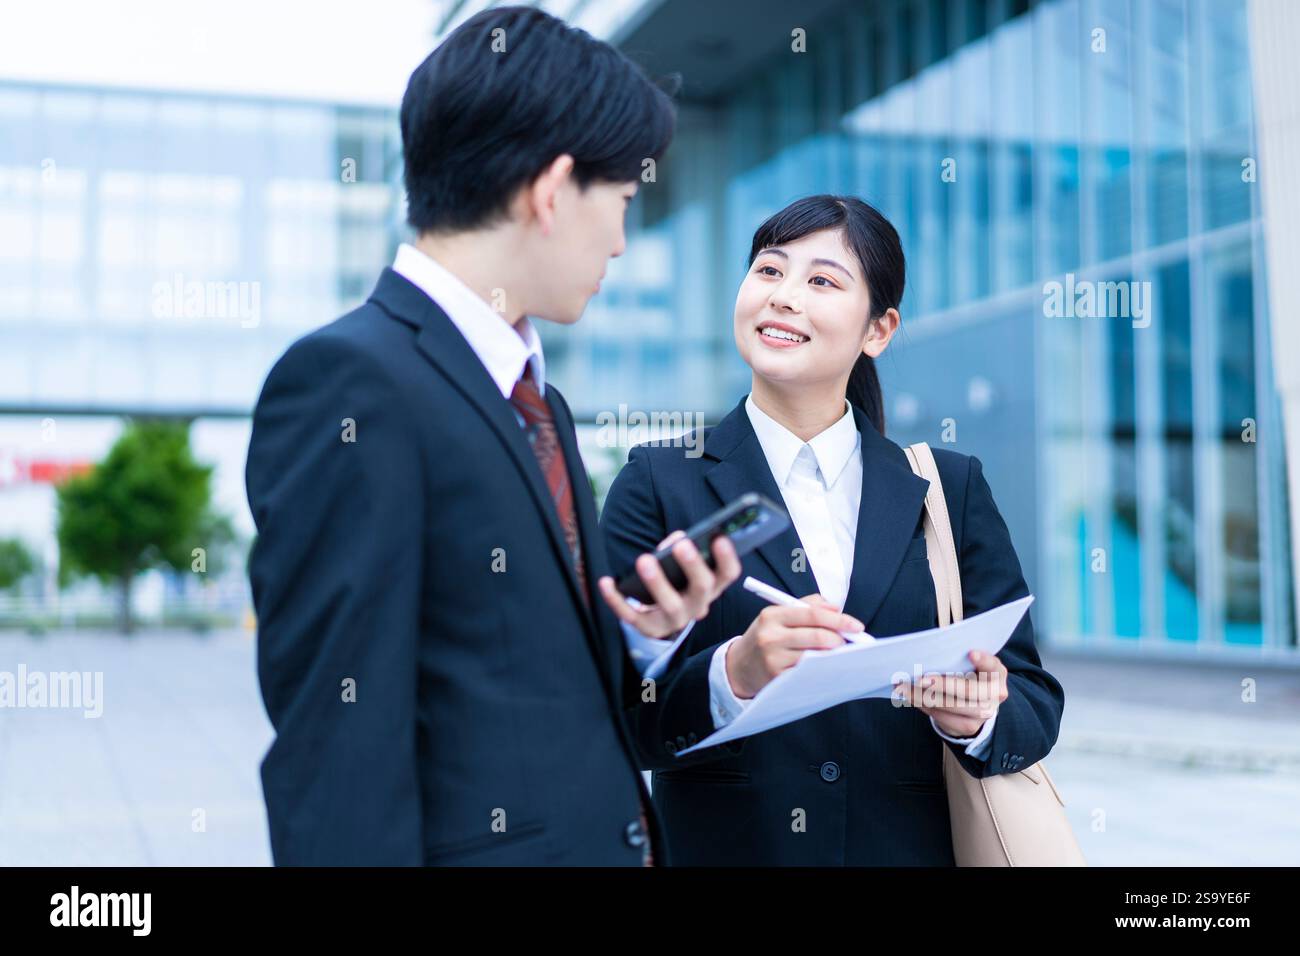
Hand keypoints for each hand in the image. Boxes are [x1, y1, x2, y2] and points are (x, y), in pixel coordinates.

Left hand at [598, 530, 741, 638]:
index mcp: (711, 587)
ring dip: (658, 582)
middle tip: (682, 546)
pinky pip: (632, 616)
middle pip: (702, 589)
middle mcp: (698, 606)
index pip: (728, 574)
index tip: (719, 538)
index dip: (727, 557)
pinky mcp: (650, 628)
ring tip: (644, 560)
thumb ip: (681, 548)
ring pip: (671, 606)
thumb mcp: (682, 565)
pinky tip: (606, 582)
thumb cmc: (674, 580)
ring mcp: (674, 620)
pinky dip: (617, 600)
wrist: (659, 614)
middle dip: (693, 566)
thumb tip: (677, 540)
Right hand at [725, 593, 864, 699]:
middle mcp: (770, 636)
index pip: (813, 614)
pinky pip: (808, 673)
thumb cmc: (767, 637)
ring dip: (833, 655)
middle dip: (839, 639)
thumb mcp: (779, 615)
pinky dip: (822, 669)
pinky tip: (827, 666)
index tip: (857, 626)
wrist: (739, 666)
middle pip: (817, 636)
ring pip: (815, 656)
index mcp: (772, 615)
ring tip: (839, 653)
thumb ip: (808, 605)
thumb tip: (836, 608)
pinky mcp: (776, 679)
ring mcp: (773, 659)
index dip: (839, 620)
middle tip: (849, 642)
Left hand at [892, 650, 1008, 736]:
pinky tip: (910, 697)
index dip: (983, 660)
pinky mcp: (969, 726)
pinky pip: (944, 717)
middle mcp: (995, 694)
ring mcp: (984, 713)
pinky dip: (924, 706)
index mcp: (997, 673)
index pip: (993, 665)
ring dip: (924, 697)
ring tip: (903, 688)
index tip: (970, 653)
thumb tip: (927, 652)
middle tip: (919, 679)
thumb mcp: (971, 664)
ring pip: (952, 706)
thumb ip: (958, 658)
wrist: (976, 703)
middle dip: (942, 684)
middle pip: (968, 690)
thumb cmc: (969, 674)